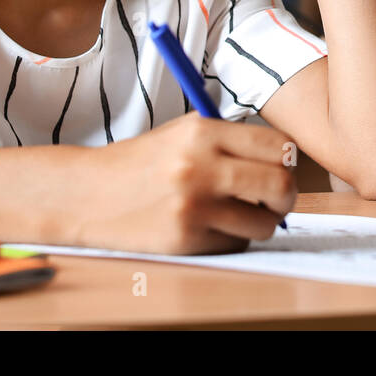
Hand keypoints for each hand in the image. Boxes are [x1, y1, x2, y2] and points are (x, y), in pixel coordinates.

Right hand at [64, 113, 297, 253]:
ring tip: (238, 216)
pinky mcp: (185, 239)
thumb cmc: (141, 163)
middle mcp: (200, 166)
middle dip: (286, 197)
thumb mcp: (183, 133)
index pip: (277, 145)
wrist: (87, 194)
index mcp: (203, 131)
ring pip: (263, 223)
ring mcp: (193, 206)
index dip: (287, 161)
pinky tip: (208, 228)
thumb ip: (230, 141)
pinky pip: (234, 244)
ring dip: (260, 224)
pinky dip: (230, 239)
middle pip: (280, 186)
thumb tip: (285, 160)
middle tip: (276, 201)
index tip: (282, 169)